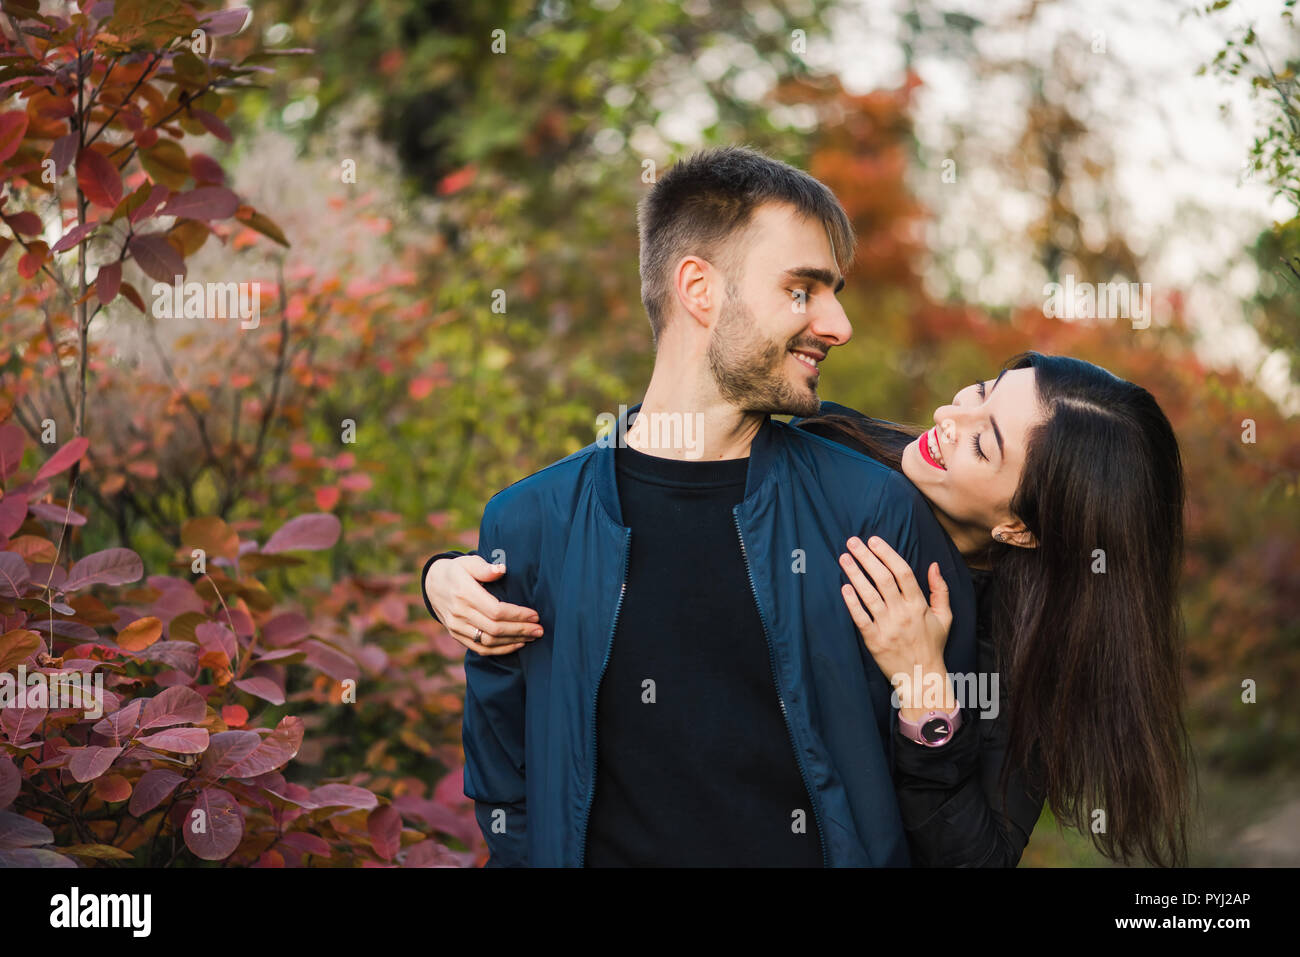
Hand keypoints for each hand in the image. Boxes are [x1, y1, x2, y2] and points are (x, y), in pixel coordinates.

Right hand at [424, 555, 543, 655]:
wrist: (432, 584)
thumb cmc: (457, 571)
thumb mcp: (468, 562)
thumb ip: (485, 567)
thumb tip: (502, 570)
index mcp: (464, 593)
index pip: (496, 610)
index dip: (517, 615)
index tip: (534, 615)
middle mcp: (459, 613)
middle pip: (495, 628)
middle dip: (520, 630)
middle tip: (540, 629)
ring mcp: (456, 626)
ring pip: (488, 641)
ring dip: (513, 641)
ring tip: (532, 637)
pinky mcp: (456, 635)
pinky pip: (479, 648)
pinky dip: (500, 650)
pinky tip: (517, 644)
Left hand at [838, 536, 953, 715]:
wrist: (922, 677)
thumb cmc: (932, 644)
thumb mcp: (945, 617)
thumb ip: (940, 589)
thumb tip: (934, 565)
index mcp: (919, 605)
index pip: (903, 572)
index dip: (887, 554)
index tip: (873, 540)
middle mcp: (903, 613)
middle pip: (883, 579)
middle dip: (866, 557)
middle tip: (852, 542)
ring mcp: (888, 627)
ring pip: (869, 595)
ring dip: (855, 574)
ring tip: (844, 558)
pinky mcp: (874, 640)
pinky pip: (860, 617)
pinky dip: (852, 602)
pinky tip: (844, 587)